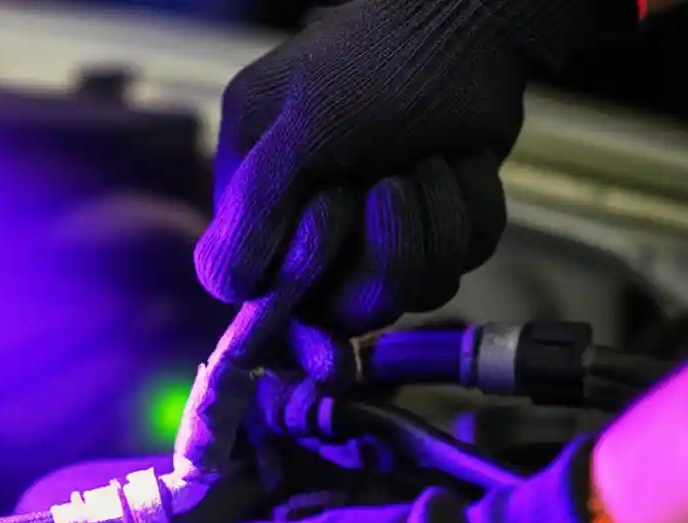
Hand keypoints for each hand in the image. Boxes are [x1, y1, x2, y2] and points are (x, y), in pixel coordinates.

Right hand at [197, 0, 637, 385]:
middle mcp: (309, 225)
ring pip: (408, 293)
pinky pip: (456, 264)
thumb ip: (255, 207)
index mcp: (257, 198)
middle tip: (388, 185)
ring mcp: (373, 234)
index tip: (326, 328)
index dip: (291, 308)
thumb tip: (221, 289)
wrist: (465, 25)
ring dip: (431, 224)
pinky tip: (458, 164)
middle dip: (383, 252)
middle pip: (343, 306)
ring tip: (425, 161)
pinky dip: (466, 210)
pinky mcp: (429, 232)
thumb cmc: (373, 62)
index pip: (251, 288)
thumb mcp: (303, 124)